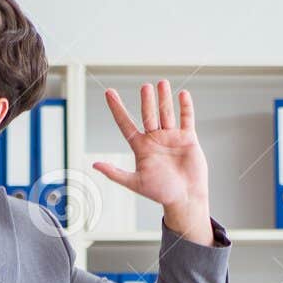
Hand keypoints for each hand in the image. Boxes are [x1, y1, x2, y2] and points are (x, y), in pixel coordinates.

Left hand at [94, 81, 212, 244]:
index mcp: (141, 147)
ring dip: (164, 99)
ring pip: (166, 113)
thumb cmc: (161, 193)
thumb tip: (95, 165)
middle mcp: (155, 139)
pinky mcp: (188, 138)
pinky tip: (183, 94)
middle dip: (146, 101)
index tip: (109, 92)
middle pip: (148, 114)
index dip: (117, 109)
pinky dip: (185, 107)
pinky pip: (186, 119)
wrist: (185, 199)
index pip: (125, 124)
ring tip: (161, 83)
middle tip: (145, 87)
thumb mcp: (135, 183)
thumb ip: (115, 173)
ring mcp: (171, 137)